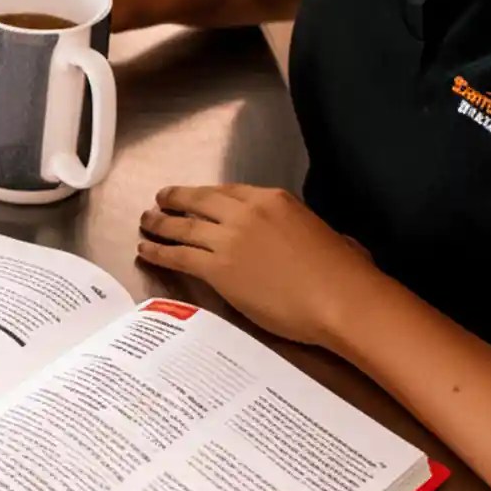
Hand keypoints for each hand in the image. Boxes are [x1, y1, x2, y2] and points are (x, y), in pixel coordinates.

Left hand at [137, 184, 390, 347]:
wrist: (340, 299)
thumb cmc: (344, 272)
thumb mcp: (323, 231)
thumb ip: (299, 228)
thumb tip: (300, 239)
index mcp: (273, 199)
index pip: (229, 191)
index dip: (206, 195)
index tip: (195, 198)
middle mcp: (246, 212)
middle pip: (200, 201)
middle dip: (176, 199)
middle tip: (160, 200)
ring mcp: (229, 239)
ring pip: (183, 226)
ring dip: (160, 223)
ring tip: (146, 221)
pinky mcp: (218, 268)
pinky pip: (179, 255)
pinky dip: (158, 251)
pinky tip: (146, 250)